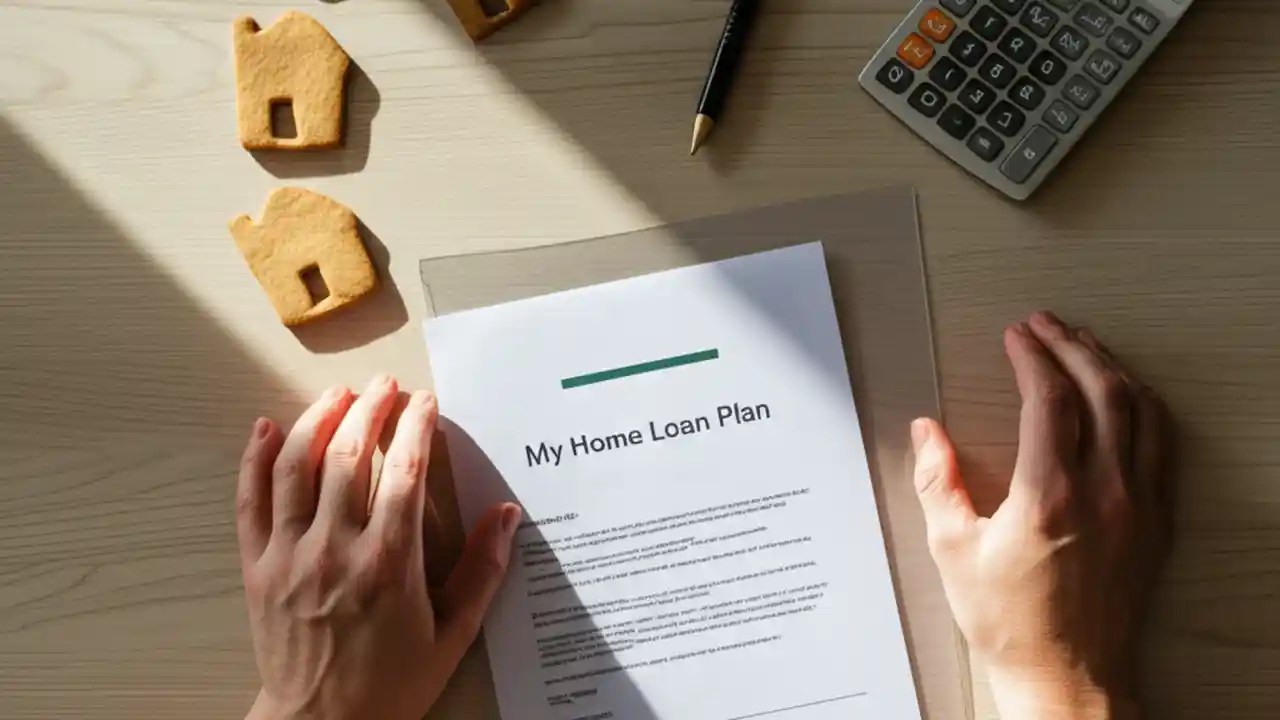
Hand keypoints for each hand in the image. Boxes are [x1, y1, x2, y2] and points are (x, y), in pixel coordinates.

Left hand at [236, 376, 521, 719]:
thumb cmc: (392, 683)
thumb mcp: (453, 634)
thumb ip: (483, 571)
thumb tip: (507, 515)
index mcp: (389, 562)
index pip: (403, 471)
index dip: (415, 427)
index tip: (425, 403)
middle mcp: (336, 549)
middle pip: (347, 455)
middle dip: (368, 409)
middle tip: (385, 385)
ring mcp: (290, 555)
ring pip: (297, 467)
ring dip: (317, 419)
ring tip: (338, 393)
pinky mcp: (257, 567)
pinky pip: (250, 501)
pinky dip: (256, 459)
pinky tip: (266, 428)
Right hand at [911, 312, 1171, 719]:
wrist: (1067, 676)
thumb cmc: (1009, 621)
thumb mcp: (952, 551)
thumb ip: (937, 482)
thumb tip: (926, 431)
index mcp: (1049, 496)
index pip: (1049, 400)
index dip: (1032, 357)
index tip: (1016, 335)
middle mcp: (1104, 493)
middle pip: (1101, 392)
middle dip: (1071, 346)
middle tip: (1044, 325)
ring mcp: (1138, 506)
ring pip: (1139, 411)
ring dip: (1110, 368)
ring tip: (1082, 345)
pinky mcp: (1156, 522)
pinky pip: (1162, 444)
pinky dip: (1142, 406)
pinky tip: (1124, 395)